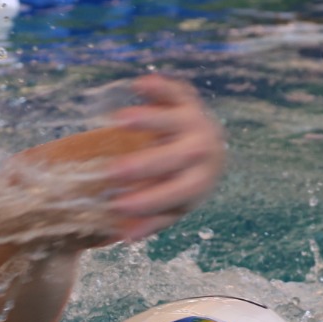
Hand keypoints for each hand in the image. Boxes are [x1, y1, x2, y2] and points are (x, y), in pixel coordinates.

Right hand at [100, 74, 226, 240]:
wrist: (209, 150)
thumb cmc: (182, 183)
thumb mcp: (172, 205)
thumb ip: (152, 219)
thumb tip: (126, 236)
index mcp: (200, 181)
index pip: (178, 193)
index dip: (149, 201)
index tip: (117, 206)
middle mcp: (203, 151)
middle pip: (177, 158)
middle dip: (145, 166)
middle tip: (113, 172)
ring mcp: (197, 123)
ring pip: (177, 119)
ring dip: (150, 120)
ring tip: (120, 119)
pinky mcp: (188, 101)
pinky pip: (177, 91)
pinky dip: (160, 87)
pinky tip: (139, 85)